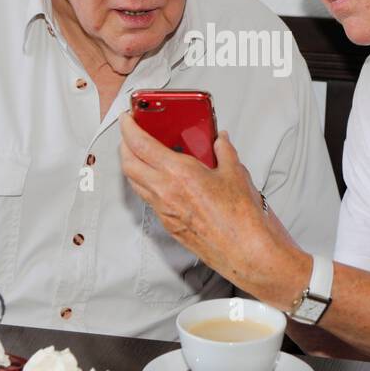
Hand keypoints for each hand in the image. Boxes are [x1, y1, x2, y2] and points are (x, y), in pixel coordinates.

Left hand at [118, 111, 293, 287]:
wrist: (244, 251)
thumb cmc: (241, 218)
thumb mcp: (236, 173)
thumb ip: (224, 151)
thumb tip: (220, 140)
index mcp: (179, 173)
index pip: (140, 145)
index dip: (128, 128)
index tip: (127, 119)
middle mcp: (165, 191)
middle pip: (128, 163)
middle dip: (124, 145)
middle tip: (130, 134)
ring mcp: (164, 210)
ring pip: (134, 182)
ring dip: (132, 165)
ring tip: (141, 154)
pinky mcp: (168, 224)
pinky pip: (148, 198)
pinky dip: (145, 183)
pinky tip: (159, 179)